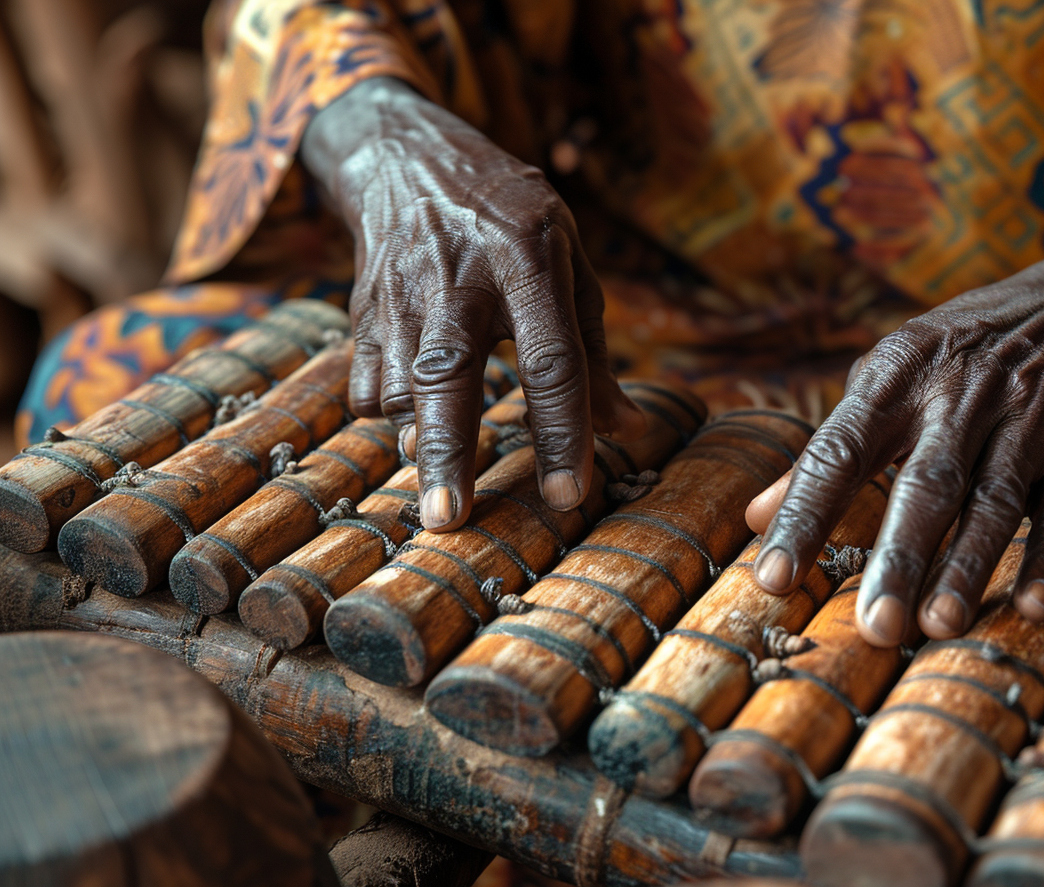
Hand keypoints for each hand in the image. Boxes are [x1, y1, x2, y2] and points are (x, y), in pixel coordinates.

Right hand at [301, 78, 642, 530]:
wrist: (409, 156)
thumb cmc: (511, 217)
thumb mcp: (568, 260)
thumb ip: (594, 347)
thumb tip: (626, 428)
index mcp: (529, 261)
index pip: (551, 361)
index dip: (561, 432)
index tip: (566, 495)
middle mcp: (461, 277)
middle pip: (451, 375)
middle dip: (450, 453)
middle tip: (450, 520)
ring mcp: (403, 291)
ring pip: (401, 382)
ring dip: (419, 443)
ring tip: (436, 492)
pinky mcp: (363, 306)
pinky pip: (369, 379)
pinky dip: (389, 413)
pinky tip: (410, 422)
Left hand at [747, 209, 1043, 644]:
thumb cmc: (955, 353)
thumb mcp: (885, 378)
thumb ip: (827, 450)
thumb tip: (753, 516)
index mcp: (894, 380)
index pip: (837, 453)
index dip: (803, 516)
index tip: (773, 581)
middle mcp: (957, 398)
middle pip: (925, 485)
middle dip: (899, 557)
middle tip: (874, 627)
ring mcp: (1023, 421)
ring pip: (993, 501)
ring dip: (968, 565)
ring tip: (939, 625)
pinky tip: (1032, 607)